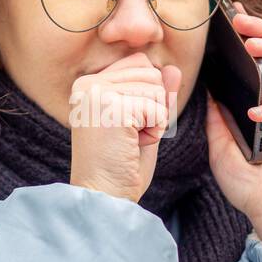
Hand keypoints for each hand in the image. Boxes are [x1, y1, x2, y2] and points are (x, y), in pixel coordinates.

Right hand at [69, 51, 181, 203]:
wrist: (104, 197)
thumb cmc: (121, 166)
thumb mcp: (143, 123)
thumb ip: (157, 94)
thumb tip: (174, 69)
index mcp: (89, 84)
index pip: (140, 64)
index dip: (148, 97)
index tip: (127, 126)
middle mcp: (88, 84)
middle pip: (151, 74)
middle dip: (152, 109)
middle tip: (128, 137)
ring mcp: (97, 94)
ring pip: (156, 90)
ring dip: (154, 121)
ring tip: (129, 142)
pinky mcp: (111, 108)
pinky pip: (158, 109)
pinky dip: (155, 131)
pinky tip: (132, 146)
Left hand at [205, 3, 261, 245]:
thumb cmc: (253, 187)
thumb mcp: (222, 150)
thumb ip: (218, 119)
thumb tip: (208, 88)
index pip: (261, 64)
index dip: (249, 40)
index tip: (230, 18)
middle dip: (261, 35)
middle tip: (240, 19)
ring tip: (251, 44)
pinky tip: (256, 111)